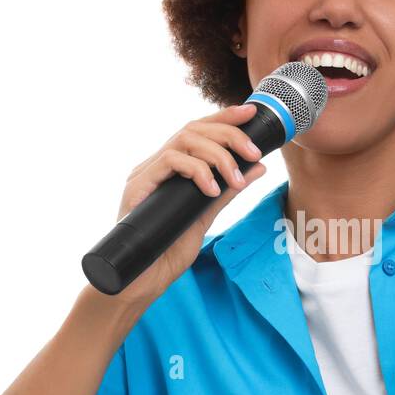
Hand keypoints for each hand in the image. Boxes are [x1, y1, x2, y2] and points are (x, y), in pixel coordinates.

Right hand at [112, 103, 267, 307]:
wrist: (142, 280)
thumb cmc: (168, 250)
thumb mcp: (206, 215)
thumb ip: (228, 190)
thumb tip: (257, 167)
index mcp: (172, 168)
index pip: (199, 131)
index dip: (224, 117)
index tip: (250, 113)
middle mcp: (157, 165)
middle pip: (193, 128)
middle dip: (229, 134)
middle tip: (253, 154)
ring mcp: (145, 174)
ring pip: (183, 139)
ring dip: (217, 155)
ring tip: (234, 179)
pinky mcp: (136, 186)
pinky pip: (169, 160)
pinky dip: (196, 170)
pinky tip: (211, 189)